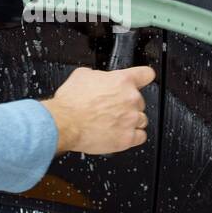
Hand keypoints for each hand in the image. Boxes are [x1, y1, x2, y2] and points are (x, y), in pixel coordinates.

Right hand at [40, 66, 154, 154]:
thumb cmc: (71, 102)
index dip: (143, 77)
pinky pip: (140, 136)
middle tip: (113, 109)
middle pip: (141, 101)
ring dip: (131, 121)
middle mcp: (131, 99)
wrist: (64, 123)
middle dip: (128, 105)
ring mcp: (131, 119)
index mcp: (122, 81)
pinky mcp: (128, 138)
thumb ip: (97, 75)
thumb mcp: (81, 75)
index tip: (142, 81)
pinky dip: (133, 136)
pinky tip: (121, 134)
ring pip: (142, 119)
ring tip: (115, 123)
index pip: (146, 74)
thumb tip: (98, 78)